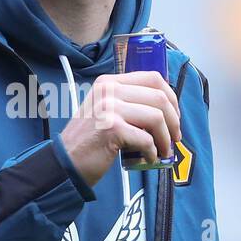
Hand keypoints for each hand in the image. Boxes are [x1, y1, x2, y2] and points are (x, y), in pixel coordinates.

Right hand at [59, 71, 180, 188]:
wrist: (66, 163)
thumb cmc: (89, 140)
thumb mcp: (106, 110)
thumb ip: (129, 103)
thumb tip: (166, 109)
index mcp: (109, 82)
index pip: (153, 78)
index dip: (172, 97)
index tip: (174, 116)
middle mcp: (109, 90)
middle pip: (159, 97)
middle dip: (173, 120)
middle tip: (174, 138)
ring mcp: (109, 108)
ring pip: (156, 117)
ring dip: (166, 138)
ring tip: (164, 151)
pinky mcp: (111, 128)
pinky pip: (146, 139)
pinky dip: (152, 152)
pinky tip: (148, 158)